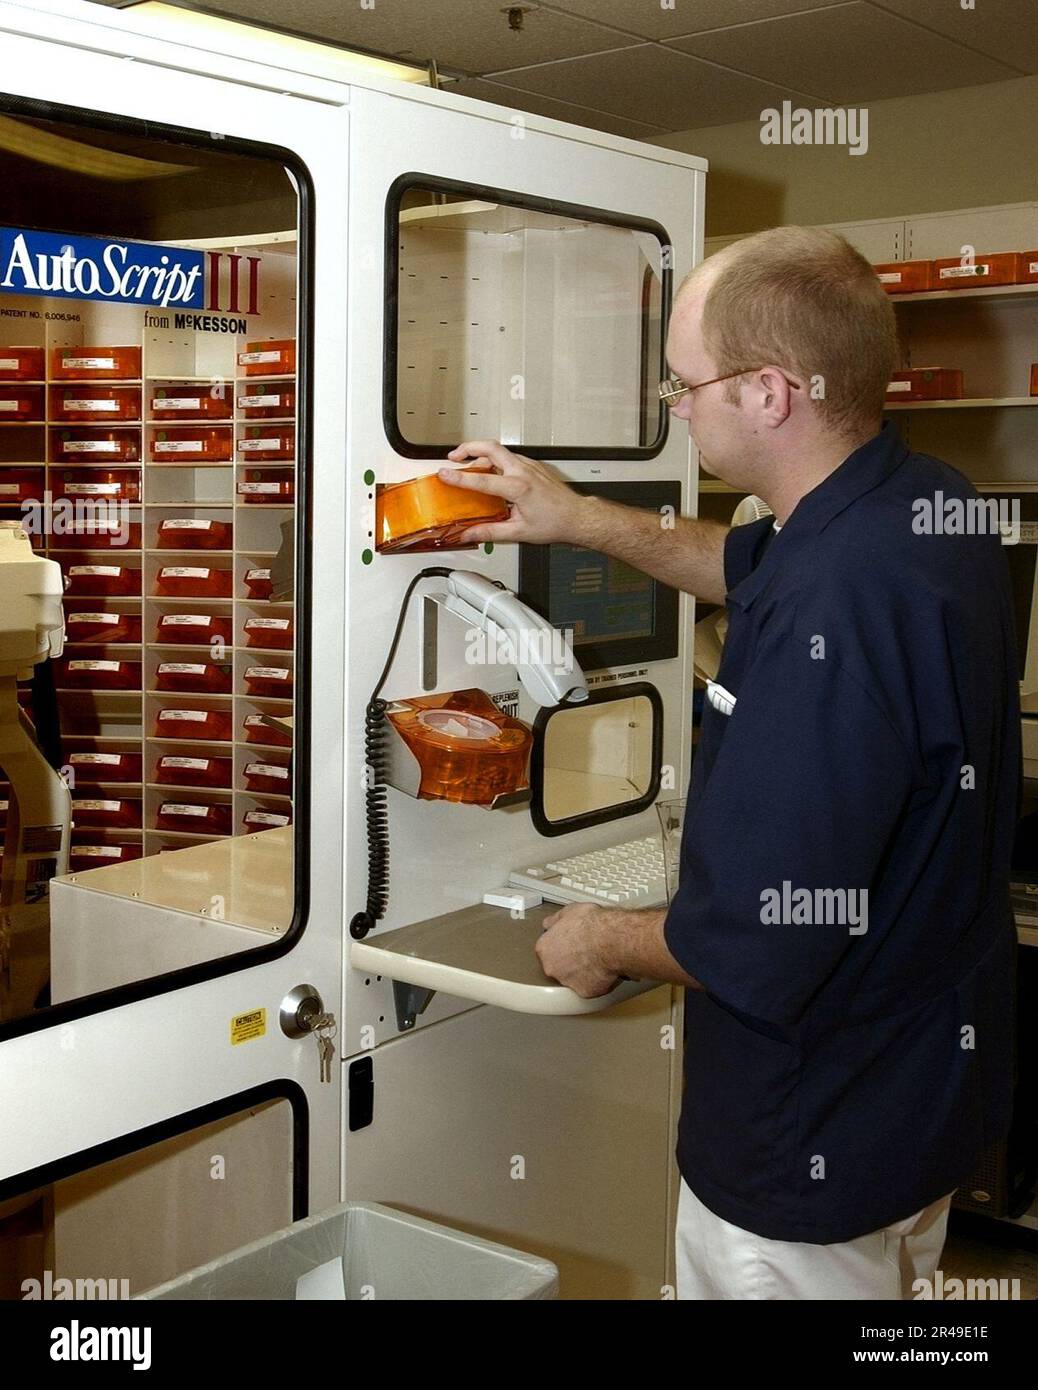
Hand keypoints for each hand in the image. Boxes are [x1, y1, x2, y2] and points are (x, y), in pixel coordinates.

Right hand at [438, 439, 592, 545]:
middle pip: (490, 448)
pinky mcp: (533, 466)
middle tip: (454, 456)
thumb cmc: (555, 523)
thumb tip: (469, 534)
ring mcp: (529, 466)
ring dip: (481, 454)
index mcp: (518, 488)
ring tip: (469, 466)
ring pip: (500, 451)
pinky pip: (510, 458)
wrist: (577, 516)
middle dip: (468, 447)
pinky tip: (491, 473)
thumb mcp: (519, 532)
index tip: (445, 474)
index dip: (459, 478)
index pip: (482, 480)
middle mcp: (523, 472)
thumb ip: (490, 532)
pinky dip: (495, 461)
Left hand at [534, 902, 621, 998]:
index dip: (561, 945)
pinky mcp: (585, 992)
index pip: (546, 950)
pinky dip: (596, 981)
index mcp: (545, 948)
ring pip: (573, 979)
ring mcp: (567, 982)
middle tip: (585, 950)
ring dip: (582, 972)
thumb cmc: (592, 925)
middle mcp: (552, 968)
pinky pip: (590, 988)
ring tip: (597, 959)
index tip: (570, 942)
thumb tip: (549, 922)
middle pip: (558, 967)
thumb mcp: (569, 911)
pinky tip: (604, 970)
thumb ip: (555, 921)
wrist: (610, 941)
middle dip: (569, 961)